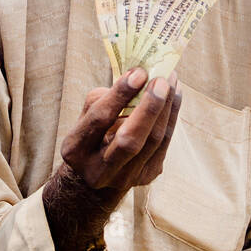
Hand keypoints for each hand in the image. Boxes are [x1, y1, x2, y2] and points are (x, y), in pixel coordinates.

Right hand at [43, 68, 182, 250]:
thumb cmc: (91, 135)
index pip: (99, 119)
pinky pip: (164, 143)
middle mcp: (99, 171)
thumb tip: (136, 78)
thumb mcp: (85, 117)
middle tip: (163, 79)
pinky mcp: (147, 177)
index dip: (120, 95)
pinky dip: (171, 116)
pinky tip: (175, 95)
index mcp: (75, 151)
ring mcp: (126, 179)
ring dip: (166, 108)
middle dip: (149, 107)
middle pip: (130, 140)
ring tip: (172, 80)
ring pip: (153, 141)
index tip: (139, 72)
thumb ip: (104, 99)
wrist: (95, 177)